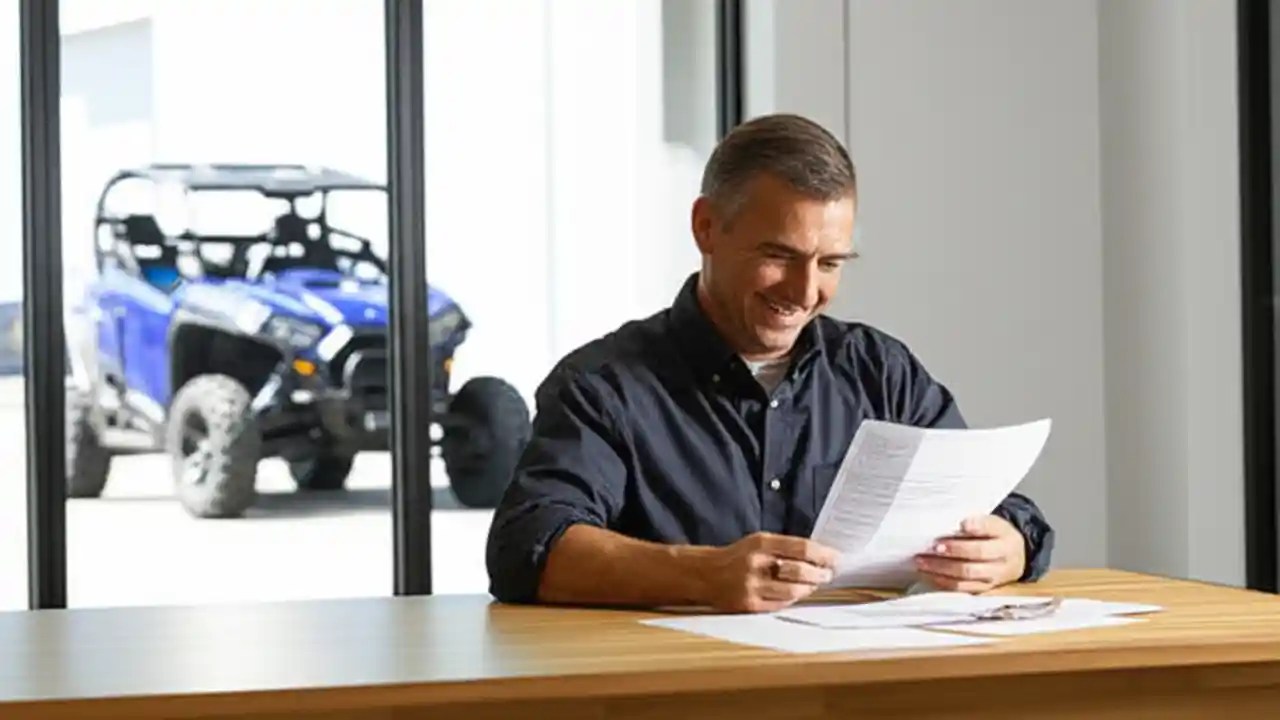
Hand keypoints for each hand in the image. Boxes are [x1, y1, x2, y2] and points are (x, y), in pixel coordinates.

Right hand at [699, 532, 839, 612]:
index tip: (836, 558)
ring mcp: (753, 587)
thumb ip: (784, 547)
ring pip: (793, 592)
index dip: (823, 554)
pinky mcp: (750, 605)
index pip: (801, 548)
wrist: (705, 574)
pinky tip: (797, 594)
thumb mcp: (758, 542)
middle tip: (829, 574)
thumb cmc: (736, 556)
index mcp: (761, 543)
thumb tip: (818, 556)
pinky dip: (793, 600)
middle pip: (800, 571)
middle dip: (820, 574)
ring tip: (815, 584)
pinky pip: (780, 605)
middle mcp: (756, 564)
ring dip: (809, 588)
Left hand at [914, 515, 1025, 592]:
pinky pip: (963, 588)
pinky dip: (943, 582)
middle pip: (978, 554)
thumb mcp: (993, 523)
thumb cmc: (996, 537)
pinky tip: (929, 574)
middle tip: (933, 546)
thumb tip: (956, 524)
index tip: (961, 524)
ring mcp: (994, 577)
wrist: (1015, 558)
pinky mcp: (984, 589)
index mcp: (1006, 536)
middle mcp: (1003, 558)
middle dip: (954, 550)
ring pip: (968, 574)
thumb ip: (978, 522)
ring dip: (942, 568)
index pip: (991, 528)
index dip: (976, 527)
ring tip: (922, 562)